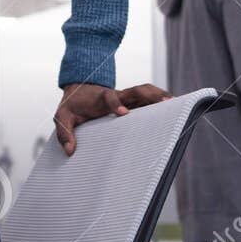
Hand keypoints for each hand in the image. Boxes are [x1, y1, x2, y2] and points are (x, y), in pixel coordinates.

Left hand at [54, 82, 173, 155]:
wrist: (79, 92)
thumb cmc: (72, 106)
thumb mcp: (62, 116)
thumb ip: (65, 132)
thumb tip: (71, 151)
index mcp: (100, 98)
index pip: (110, 97)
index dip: (116, 103)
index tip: (123, 113)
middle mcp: (117, 96)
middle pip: (137, 90)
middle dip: (151, 95)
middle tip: (166, 102)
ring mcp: (126, 99)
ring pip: (146, 93)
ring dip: (161, 97)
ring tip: (177, 105)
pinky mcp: (132, 104)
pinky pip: (148, 101)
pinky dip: (161, 103)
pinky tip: (175, 110)